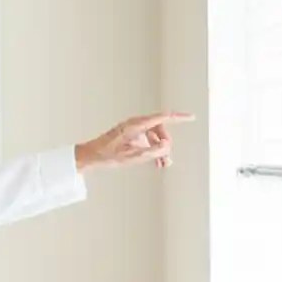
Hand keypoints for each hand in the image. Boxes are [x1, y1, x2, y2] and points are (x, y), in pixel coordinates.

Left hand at [74, 111, 194, 171]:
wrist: (90, 156)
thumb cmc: (107, 155)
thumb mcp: (131, 157)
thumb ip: (151, 152)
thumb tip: (167, 147)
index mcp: (136, 125)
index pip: (162, 117)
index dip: (178, 117)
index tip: (191, 117)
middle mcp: (135, 125)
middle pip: (160, 128)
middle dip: (166, 143)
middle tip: (167, 158)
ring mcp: (133, 130)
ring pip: (155, 136)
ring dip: (161, 149)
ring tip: (164, 164)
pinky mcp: (131, 136)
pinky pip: (148, 140)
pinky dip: (153, 149)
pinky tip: (157, 162)